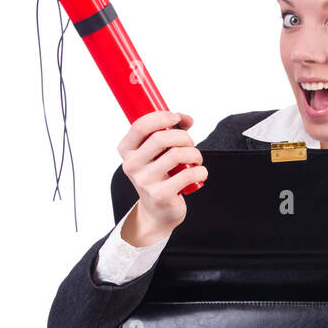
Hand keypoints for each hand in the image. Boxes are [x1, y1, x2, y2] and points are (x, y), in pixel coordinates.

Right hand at [116, 111, 206, 244]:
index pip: (140, 126)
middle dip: (183, 137)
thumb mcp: (156, 152)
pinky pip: (188, 174)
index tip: (177, 117)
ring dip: (194, 153)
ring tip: (196, 159)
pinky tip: (200, 172)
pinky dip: (200, 170)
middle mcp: (131, 166)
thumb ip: (167, 131)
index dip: (162, 117)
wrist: (157, 210)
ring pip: (177, 154)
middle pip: (161, 138)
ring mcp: (144, 182)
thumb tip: (186, 119)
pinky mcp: (160, 195)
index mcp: (127, 151)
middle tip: (190, 143)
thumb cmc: (159, 175)